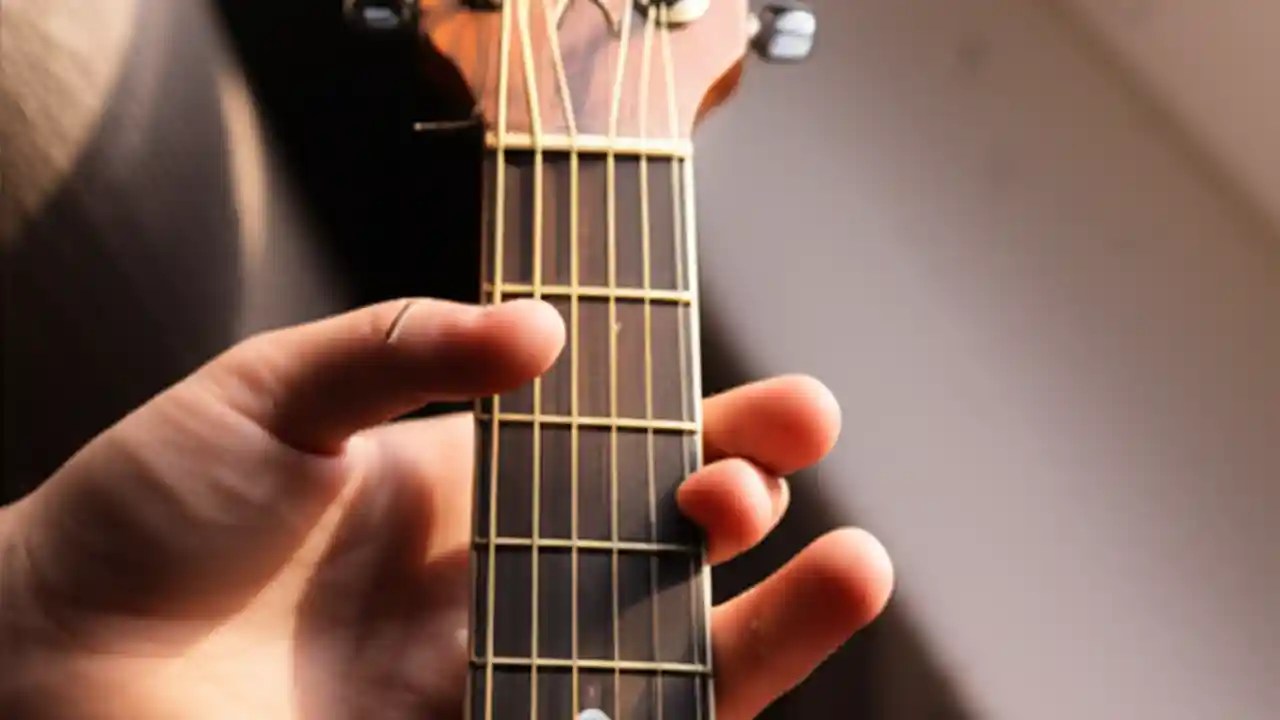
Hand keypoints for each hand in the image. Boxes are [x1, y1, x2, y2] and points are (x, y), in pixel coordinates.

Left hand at [0, 299, 891, 718]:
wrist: (45, 658)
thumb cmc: (146, 517)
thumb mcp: (272, 394)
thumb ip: (403, 346)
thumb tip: (542, 334)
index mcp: (473, 492)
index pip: (626, 457)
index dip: (714, 431)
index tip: (786, 411)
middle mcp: (503, 590)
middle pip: (667, 561)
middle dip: (747, 517)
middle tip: (774, 477)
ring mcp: (493, 686)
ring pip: (664, 668)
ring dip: (765, 630)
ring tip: (851, 574)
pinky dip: (674, 717)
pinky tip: (719, 679)